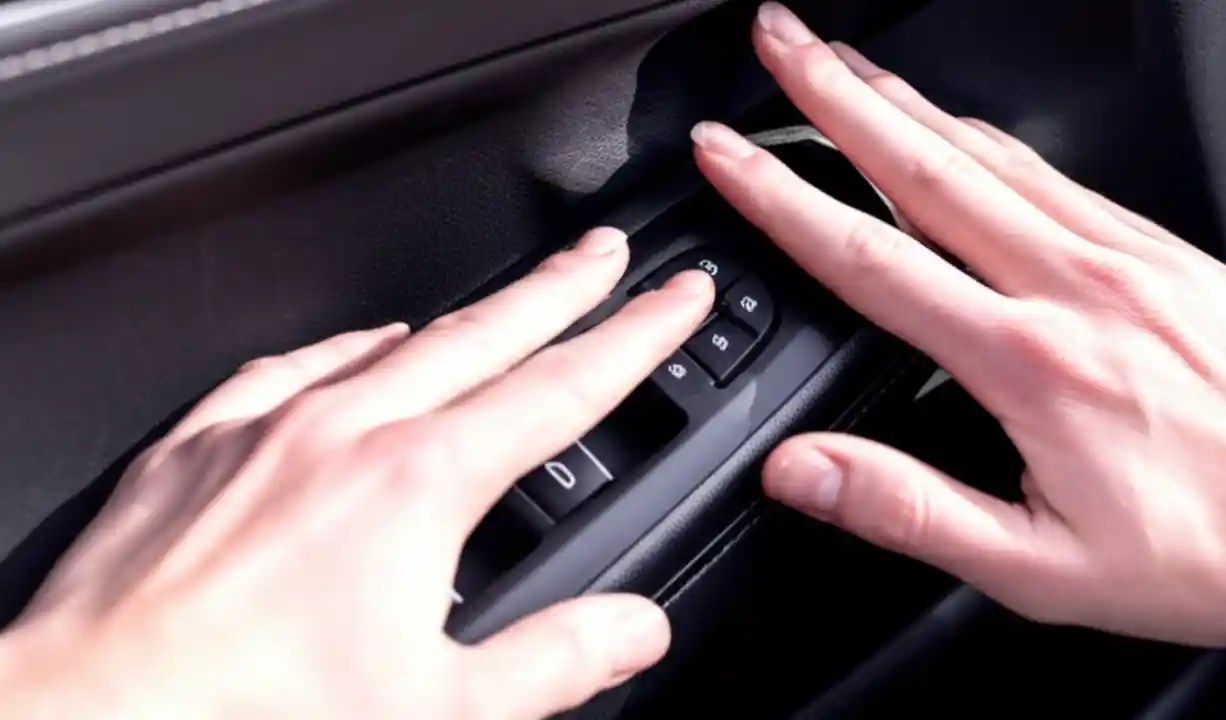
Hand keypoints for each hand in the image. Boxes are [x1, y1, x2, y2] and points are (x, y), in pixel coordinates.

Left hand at [0, 228, 713, 717]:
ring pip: (391, 341)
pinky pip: (287, 367)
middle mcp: (346, 432)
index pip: (563, 388)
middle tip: (606, 252)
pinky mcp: (199, 447)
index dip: (634, 337)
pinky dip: (340, 350)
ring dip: (460, 319)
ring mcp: (268, 429)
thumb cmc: (248, 717)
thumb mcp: (442, 710)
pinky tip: (353, 349)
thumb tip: (635, 630)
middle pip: (484, 335)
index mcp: (420, 484)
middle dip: (561, 289)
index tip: (673, 299)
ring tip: (503, 300)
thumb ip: (555, 660)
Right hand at [694, 2, 1225, 646]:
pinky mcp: (1164, 250)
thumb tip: (802, 471)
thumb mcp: (1044, 571)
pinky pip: (1052, 169)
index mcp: (1027, 362)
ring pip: (987, 150)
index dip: (782, 196)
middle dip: (833, 96)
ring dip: (902, 99)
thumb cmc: (1213, 547)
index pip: (870, 257)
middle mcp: (1073, 285)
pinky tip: (955, 123)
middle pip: (923, 165)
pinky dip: (984, 132)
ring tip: (840, 63)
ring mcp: (1123, 255)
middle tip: (778, 42)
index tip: (730, 152)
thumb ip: (910, 511)